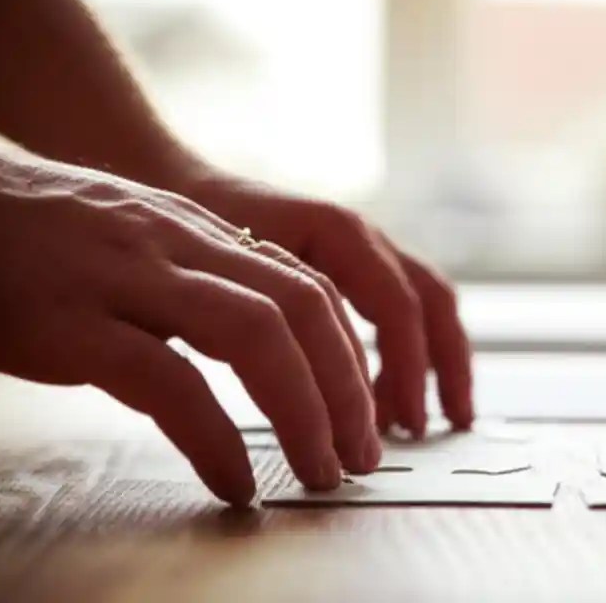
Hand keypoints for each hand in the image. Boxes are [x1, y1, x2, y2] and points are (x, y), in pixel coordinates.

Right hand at [0, 149, 380, 503]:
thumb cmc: (29, 236)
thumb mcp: (131, 243)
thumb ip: (195, 281)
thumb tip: (262, 349)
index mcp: (195, 230)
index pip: (309, 288)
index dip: (351, 356)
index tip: (368, 413)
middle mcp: (174, 243)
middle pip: (302, 308)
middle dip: (349, 387)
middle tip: (362, 454)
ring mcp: (122, 278)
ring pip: (255, 335)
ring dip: (306, 411)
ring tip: (322, 471)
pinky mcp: (67, 322)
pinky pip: (168, 382)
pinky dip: (216, 438)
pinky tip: (235, 479)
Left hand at [182, 172, 472, 436]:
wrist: (163, 176)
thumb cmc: (187, 221)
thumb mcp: (225, 270)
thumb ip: (276, 323)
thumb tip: (304, 398)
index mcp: (338, 233)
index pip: (399, 307)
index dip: (405, 371)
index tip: (398, 425)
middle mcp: (360, 238)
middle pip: (430, 303)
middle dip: (442, 368)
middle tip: (438, 428)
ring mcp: (357, 251)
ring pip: (421, 307)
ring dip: (429, 365)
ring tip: (418, 423)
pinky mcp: (342, 268)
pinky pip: (393, 313)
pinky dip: (399, 358)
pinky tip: (378, 401)